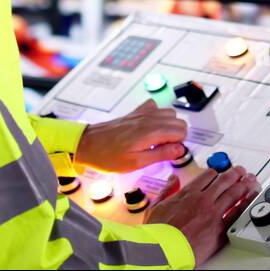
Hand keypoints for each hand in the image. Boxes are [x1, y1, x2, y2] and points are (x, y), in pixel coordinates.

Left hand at [73, 100, 187, 172]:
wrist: (88, 144)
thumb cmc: (108, 156)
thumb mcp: (136, 163)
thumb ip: (161, 155)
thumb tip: (180, 150)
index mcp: (150, 132)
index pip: (181, 132)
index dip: (178, 145)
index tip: (168, 154)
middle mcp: (149, 118)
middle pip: (179, 121)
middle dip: (176, 136)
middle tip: (162, 149)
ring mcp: (142, 113)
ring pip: (170, 113)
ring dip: (169, 126)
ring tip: (156, 140)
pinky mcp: (135, 112)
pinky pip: (155, 107)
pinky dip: (157, 116)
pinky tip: (149, 129)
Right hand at [147, 166, 259, 265]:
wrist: (163, 250)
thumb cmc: (158, 233)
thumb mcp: (156, 206)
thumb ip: (167, 190)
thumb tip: (172, 180)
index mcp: (188, 193)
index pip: (207, 176)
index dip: (217, 173)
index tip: (220, 173)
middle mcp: (203, 200)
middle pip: (224, 181)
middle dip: (235, 174)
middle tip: (242, 172)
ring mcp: (213, 214)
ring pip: (234, 194)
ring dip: (245, 186)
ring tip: (251, 182)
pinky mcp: (220, 229)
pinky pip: (237, 213)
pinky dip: (246, 203)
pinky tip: (251, 199)